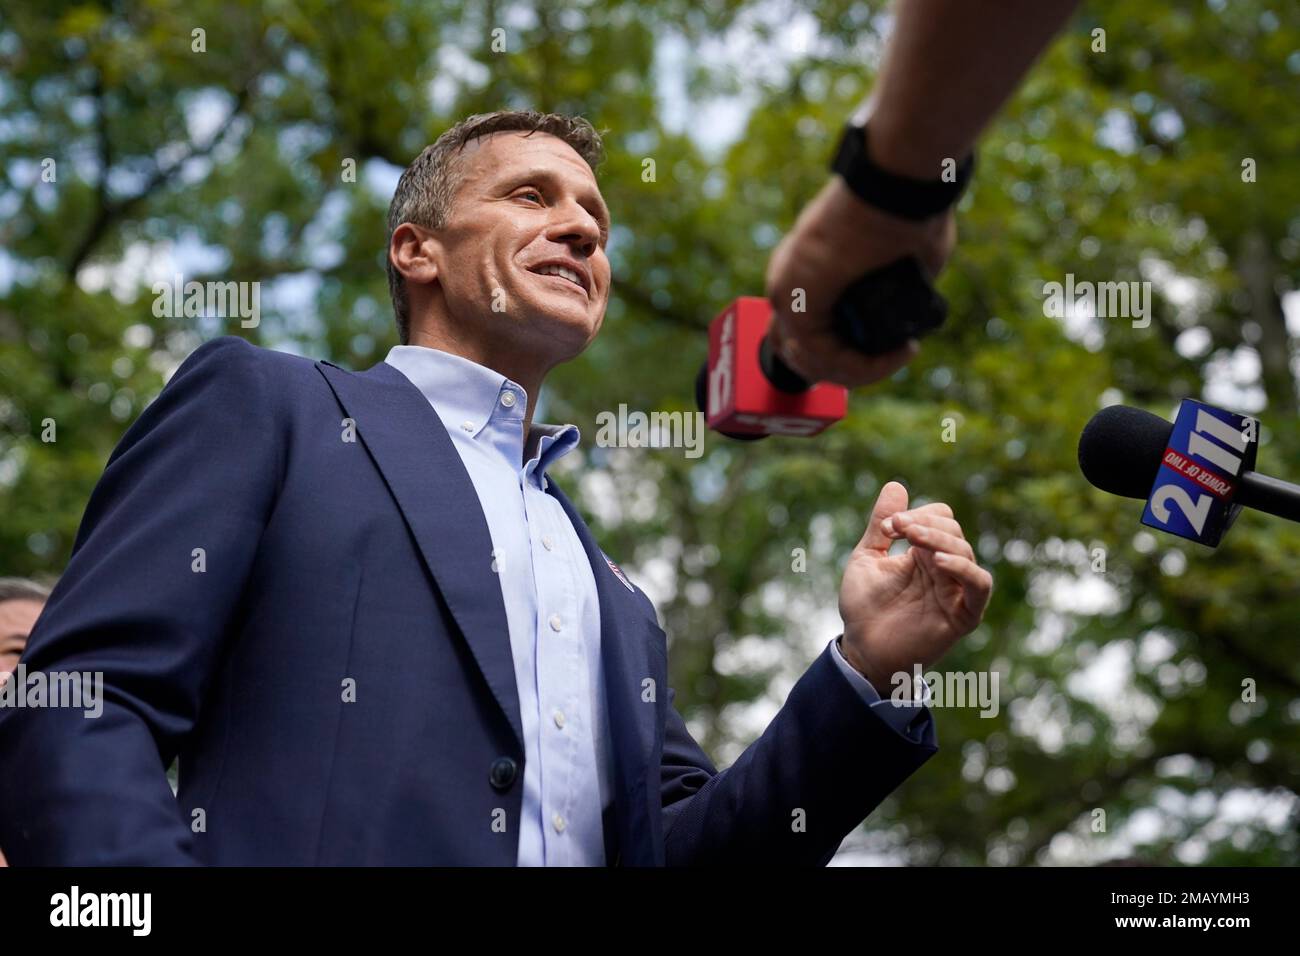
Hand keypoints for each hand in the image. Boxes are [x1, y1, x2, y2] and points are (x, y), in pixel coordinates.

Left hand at [764, 176, 954, 387]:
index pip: (808, 329)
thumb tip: (914, 311)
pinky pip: (825, 358)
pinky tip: (897, 354)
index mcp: (803, 266)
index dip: (849, 351)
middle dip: (851, 369)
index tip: (896, 345)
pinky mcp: (796, 307)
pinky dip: (864, 366)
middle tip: (894, 358)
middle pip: (804, 354)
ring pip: (814, 363)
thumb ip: (899, 284)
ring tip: (899, 356)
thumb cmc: (906, 207)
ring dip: (861, 371)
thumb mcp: (903, 255)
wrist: (895, 184)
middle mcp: (786, 281)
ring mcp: (786, 294)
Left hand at [838, 481, 991, 690]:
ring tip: (914, 539)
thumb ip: (881, 525)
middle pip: (953, 530)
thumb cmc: (864, 607)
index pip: (941, 517)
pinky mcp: (963, 615)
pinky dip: (964, 569)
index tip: (887, 527)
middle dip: (925, 523)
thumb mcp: (867, 558)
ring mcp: (955, 590)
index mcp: (924, 553)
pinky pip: (979, 586)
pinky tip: (938, 561)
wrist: (862, 650)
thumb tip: (896, 485)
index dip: (917, 514)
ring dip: (940, 539)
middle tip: (896, 529)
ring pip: (965, 552)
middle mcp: (944, 569)